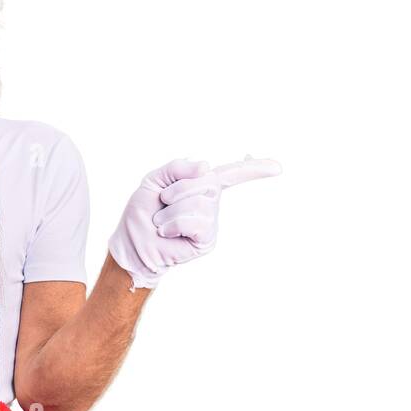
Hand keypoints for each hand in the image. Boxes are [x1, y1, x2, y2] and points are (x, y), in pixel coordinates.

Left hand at [107, 155, 281, 288]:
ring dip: (171, 210)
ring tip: (162, 222)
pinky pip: (197, 222)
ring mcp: (212, 222)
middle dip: (178, 189)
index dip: (253, 169)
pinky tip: (168, 232)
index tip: (278, 167)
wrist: (132, 244)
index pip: (231, 173)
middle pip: (208, 181)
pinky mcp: (208, 240)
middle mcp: (211, 202)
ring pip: (200, 203)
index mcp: (200, 185)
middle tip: (162, 202)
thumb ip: (178, 167)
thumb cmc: (142, 214)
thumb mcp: (154, 181)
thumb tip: (206, 166)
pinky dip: (175, 224)